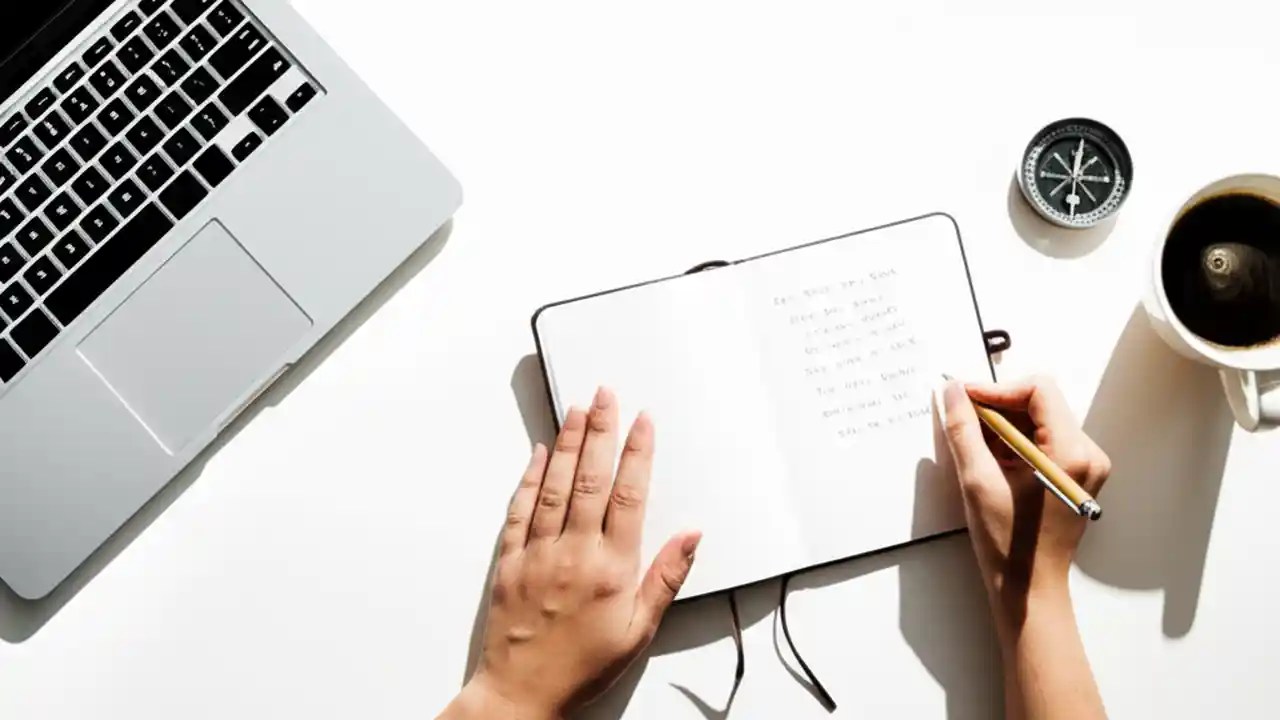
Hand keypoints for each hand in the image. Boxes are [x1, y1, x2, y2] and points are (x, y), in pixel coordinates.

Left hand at [441, 388, 700, 719]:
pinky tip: (538, 454)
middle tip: (606, 394)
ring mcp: (537, 553)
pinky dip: (529, 478)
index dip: (637, 453)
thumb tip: (691, 535)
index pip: (628, 495)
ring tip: (576, 408)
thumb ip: (666, 578)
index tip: (643, 422)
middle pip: (590, 477)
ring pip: (554, 485)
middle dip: (601, 430)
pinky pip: (519, 510)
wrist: (521, 695)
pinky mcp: (508, 562)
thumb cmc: (582, 668)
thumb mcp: (639, 631)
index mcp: (611, 568)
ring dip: (566, 442)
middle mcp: (573, 552)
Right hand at [938, 376, 1110, 627]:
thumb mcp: (977, 481)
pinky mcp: (1075, 474)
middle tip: (963, 420)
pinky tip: (991, 461)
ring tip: (975, 446)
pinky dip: (1013, 442)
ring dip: (1003, 426)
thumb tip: (953, 391)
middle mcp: (1088, 454)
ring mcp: (1085, 465)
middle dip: (997, 407)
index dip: (996, 389)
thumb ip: (963, 430)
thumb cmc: (1008, 543)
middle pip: (1040, 403)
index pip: (1038, 390)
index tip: (964, 398)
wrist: (1029, 587)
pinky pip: (1043, 440)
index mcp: (1071, 454)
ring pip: (1039, 421)